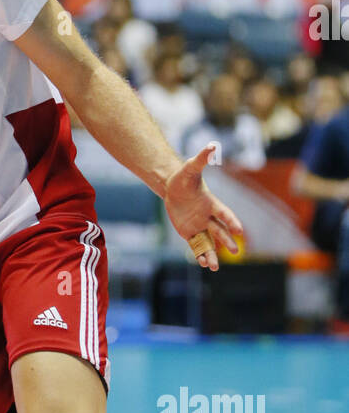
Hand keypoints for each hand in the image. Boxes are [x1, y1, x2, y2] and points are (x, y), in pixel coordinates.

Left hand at [163, 144, 243, 271]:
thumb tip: (212, 145)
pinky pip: (196, 245)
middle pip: (220, 231)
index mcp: (212, 203)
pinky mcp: (190, 232)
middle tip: (234, 251)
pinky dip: (200, 254)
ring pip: (209, 243)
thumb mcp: (190, 167)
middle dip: (226, 241)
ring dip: (212, 254)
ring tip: (213, 268)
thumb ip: (202, 158)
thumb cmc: (183, 177)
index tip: (240, 230)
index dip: (231, 221)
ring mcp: (200, 226)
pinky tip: (202, 263)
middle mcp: (208, 217)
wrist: (171, 187)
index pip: (224, 213)